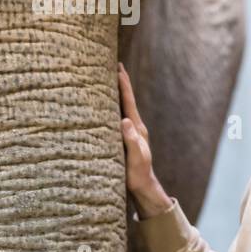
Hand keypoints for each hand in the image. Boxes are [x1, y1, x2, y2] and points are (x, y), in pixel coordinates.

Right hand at [118, 62, 174, 218]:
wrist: (143, 187)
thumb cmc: (138, 175)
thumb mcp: (134, 158)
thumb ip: (131, 141)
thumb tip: (125, 121)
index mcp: (137, 128)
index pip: (129, 101)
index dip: (124, 84)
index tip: (118, 67)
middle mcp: (135, 127)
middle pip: (127, 99)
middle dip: (121, 82)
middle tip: (114, 65)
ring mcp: (131, 132)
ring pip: (123, 107)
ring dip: (116, 92)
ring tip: (109, 79)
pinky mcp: (126, 138)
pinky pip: (119, 116)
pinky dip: (113, 105)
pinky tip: (107, 105)